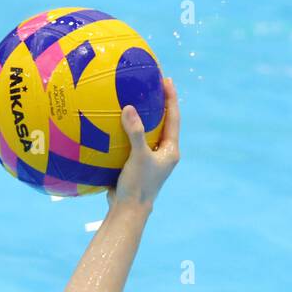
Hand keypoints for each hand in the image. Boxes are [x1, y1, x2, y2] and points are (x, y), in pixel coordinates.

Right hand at [106, 75, 180, 210]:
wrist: (128, 211)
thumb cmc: (138, 185)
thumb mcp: (138, 157)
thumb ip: (136, 132)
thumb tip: (129, 108)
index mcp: (170, 151)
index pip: (174, 118)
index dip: (171, 98)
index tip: (167, 80)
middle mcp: (163, 154)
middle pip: (164, 122)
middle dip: (160, 104)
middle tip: (153, 84)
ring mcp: (151, 159)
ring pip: (150, 132)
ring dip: (145, 117)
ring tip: (136, 98)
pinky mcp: (138, 164)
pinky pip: (135, 142)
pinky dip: (129, 130)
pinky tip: (117, 123)